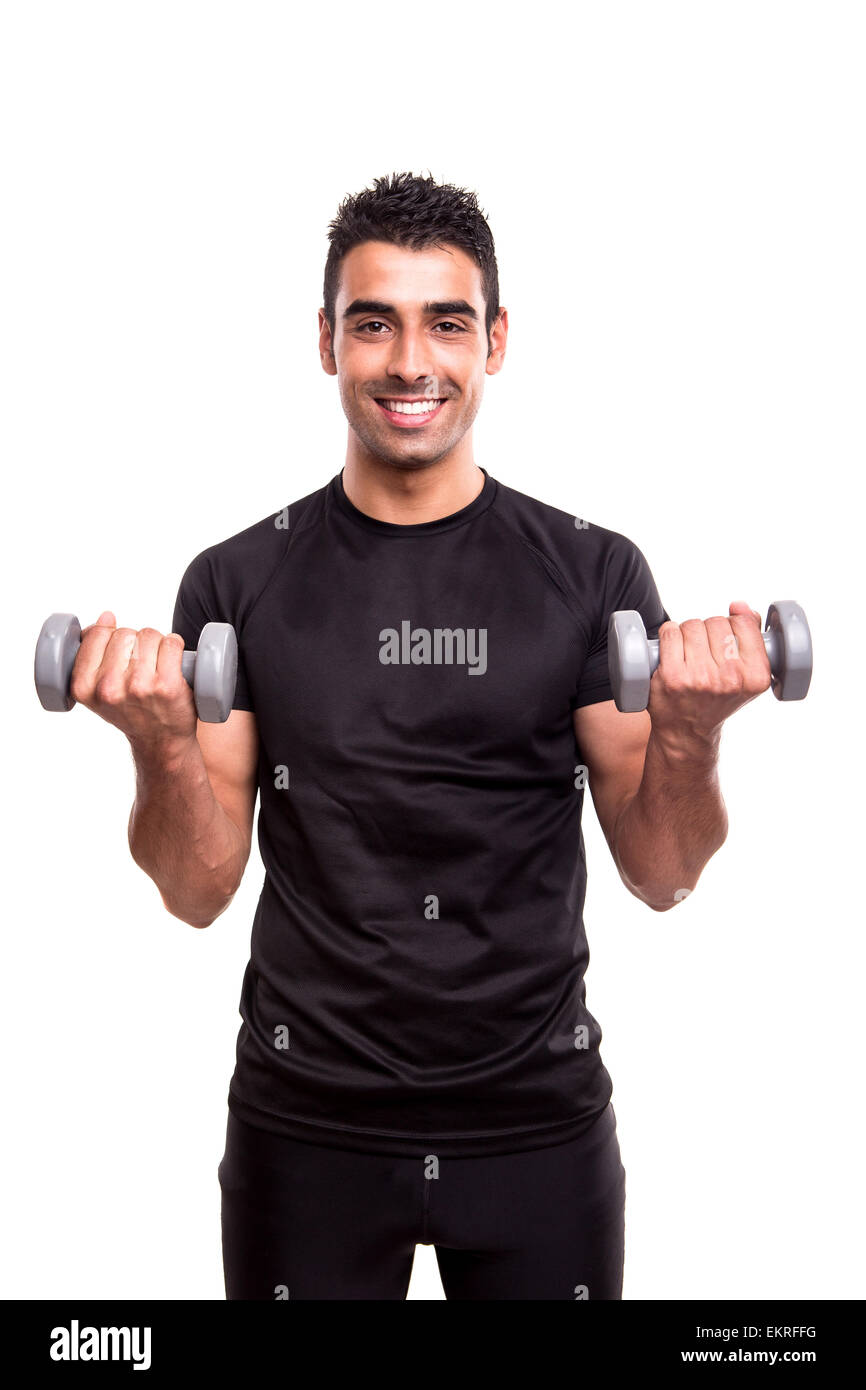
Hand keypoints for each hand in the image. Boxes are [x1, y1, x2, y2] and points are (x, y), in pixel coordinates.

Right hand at [69, 610, 197, 749]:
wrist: (160, 741)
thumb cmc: (130, 709)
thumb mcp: (98, 688)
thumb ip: (94, 651)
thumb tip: (107, 617)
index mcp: (83, 686)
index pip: (98, 634)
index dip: (111, 635)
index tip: (119, 650)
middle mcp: (108, 687)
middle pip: (125, 632)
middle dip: (135, 640)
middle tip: (140, 662)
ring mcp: (139, 686)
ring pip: (149, 635)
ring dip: (156, 642)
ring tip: (156, 663)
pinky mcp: (167, 686)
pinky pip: (171, 643)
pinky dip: (175, 645)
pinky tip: (174, 660)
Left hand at [648, 600, 772, 745]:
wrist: (686, 730)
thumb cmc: (716, 697)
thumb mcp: (746, 674)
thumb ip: (752, 636)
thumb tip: (740, 606)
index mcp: (756, 676)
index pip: (743, 623)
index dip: (732, 624)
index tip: (726, 639)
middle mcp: (730, 678)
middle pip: (716, 622)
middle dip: (708, 630)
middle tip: (705, 651)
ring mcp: (699, 678)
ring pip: (692, 625)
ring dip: (687, 632)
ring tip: (689, 653)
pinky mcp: (672, 677)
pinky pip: (670, 632)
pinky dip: (668, 634)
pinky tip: (672, 649)